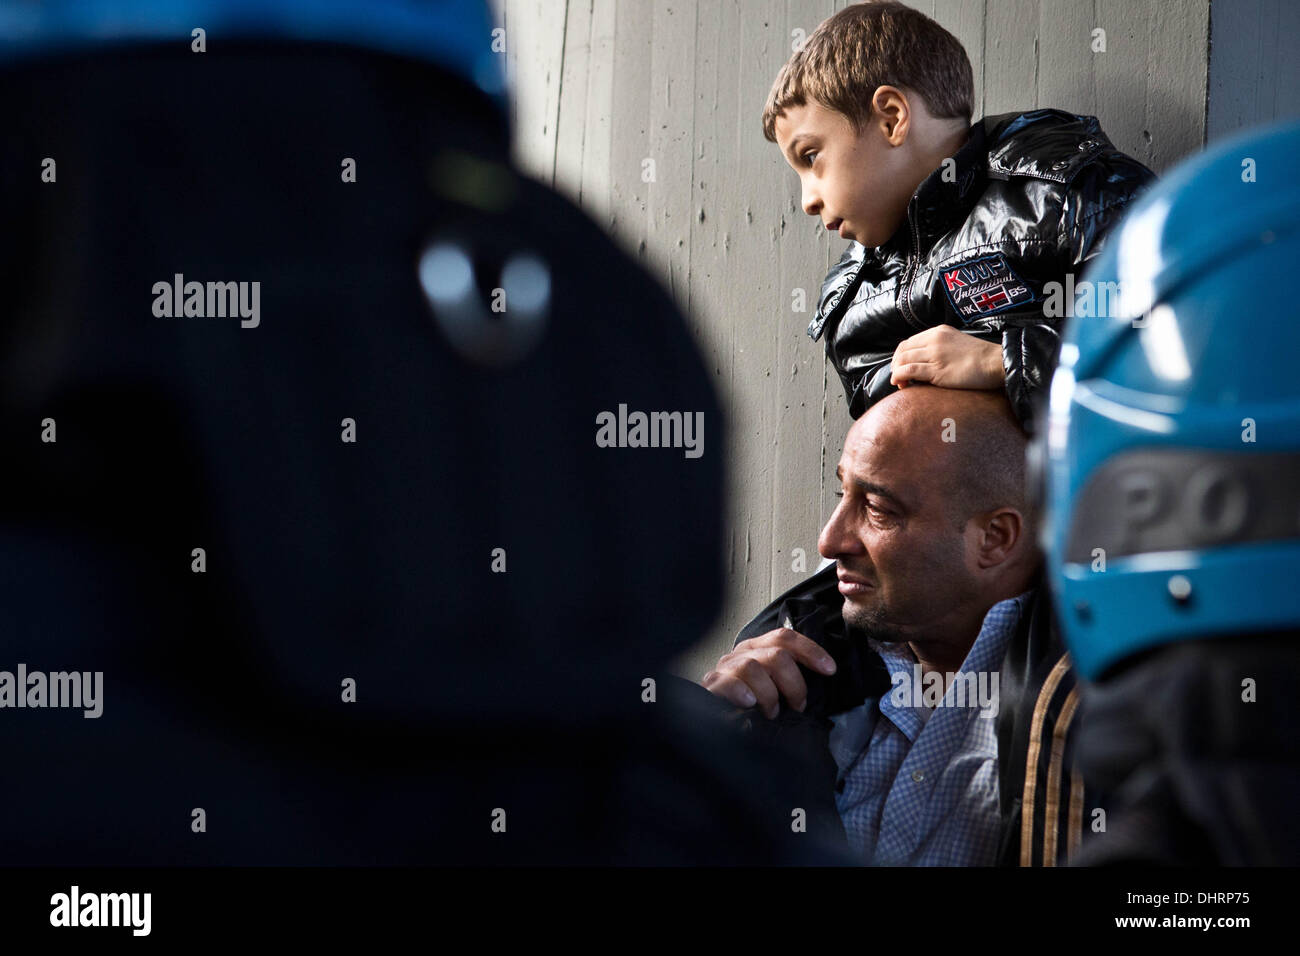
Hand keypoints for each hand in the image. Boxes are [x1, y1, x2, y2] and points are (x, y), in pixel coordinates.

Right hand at [700, 628, 836, 718]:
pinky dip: (743, 693)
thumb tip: (823, 674)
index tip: (829, 670)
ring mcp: (725, 668)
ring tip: (771, 712)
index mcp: (758, 648)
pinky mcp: (711, 686)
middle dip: (794, 684)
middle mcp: (741, 653)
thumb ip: (790, 677)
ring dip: (769, 695)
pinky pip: (728, 683)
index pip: (785, 637)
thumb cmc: (752, 706)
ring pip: (753, 668)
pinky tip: (749, 704)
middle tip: (797, 705)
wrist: (715, 722)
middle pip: (776, 655)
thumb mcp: (776, 688)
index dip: (810, 650)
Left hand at [889, 325, 1004, 389]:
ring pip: (903, 360)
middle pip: (903, 350)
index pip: (909, 342)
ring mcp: (935, 354)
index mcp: (939, 331)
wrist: (996, 363)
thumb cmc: (981, 358)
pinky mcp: (937, 370)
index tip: (900, 367)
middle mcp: (934, 340)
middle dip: (896, 364)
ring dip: (896, 373)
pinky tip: (901, 385)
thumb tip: (926, 362)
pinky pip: (909, 371)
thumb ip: (942, 347)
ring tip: (900, 384)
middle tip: (898, 377)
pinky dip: (900, 377)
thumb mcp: (958, 343)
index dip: (900, 356)